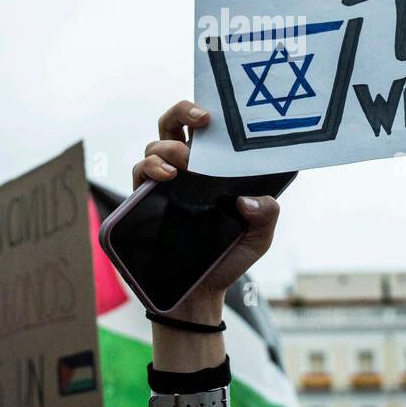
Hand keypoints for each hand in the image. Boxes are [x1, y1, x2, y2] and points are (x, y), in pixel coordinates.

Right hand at [132, 100, 280, 325]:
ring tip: (183, 163)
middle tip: (201, 118)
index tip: (219, 112)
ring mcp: (164, 184)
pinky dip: (151, 168)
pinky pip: (139, 172)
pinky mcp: (144, 200)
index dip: (207, 113)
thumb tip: (250, 200)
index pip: (205, 130)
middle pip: (174, 126)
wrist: (199, 295)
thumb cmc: (227, 258)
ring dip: (168, 148)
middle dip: (183, 111)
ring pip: (156, 146)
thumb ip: (265, 215)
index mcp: (212, 170)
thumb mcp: (258, 237)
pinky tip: (167, 177)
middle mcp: (185, 170)